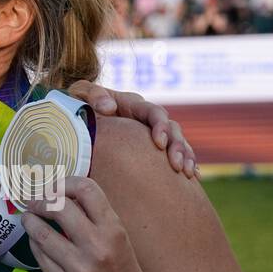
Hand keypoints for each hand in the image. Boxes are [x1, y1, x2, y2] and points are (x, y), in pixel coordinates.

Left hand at [20, 176, 157, 271]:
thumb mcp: (119, 241)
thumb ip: (95, 219)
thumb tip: (61, 196)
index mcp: (114, 229)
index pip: (86, 189)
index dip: (64, 182)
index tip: (54, 186)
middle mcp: (97, 246)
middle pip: (57, 206)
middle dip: (39, 201)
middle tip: (33, 203)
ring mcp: (80, 268)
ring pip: (41, 233)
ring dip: (30, 222)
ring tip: (28, 219)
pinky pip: (41, 259)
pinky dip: (35, 246)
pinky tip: (37, 244)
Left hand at [68, 80, 197, 179]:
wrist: (77, 121)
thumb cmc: (78, 106)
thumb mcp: (80, 95)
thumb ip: (93, 95)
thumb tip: (109, 108)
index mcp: (133, 105)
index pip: (154, 112)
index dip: (160, 126)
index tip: (158, 142)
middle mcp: (147, 119)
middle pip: (172, 128)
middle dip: (177, 145)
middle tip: (176, 164)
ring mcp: (153, 135)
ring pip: (178, 142)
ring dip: (186, 156)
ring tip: (188, 172)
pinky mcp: (154, 150)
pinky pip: (176, 155)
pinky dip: (187, 163)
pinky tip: (195, 177)